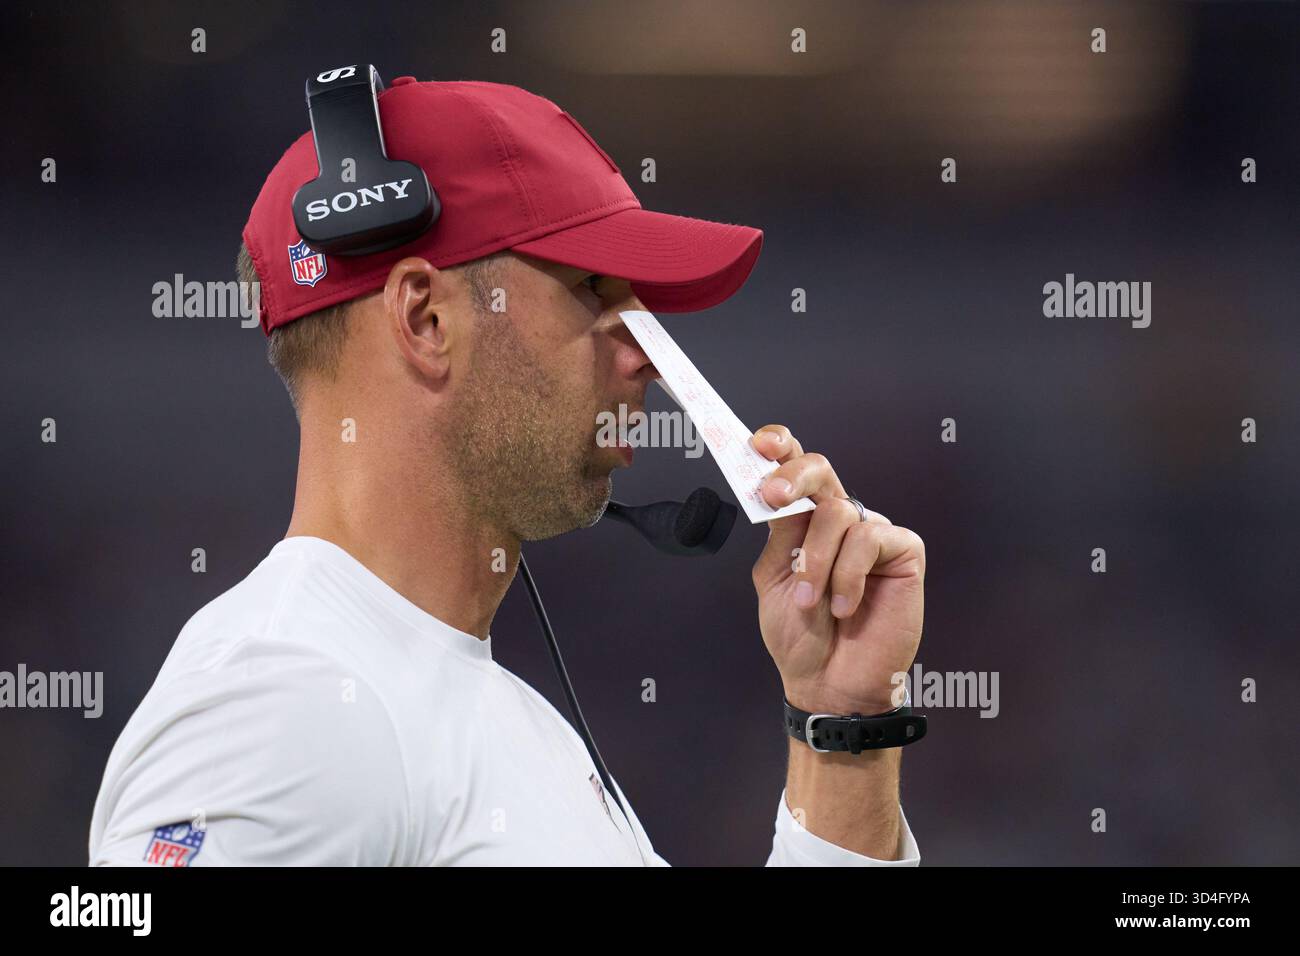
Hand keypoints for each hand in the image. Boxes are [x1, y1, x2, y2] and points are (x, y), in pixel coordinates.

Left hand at [750, 425, 923, 715]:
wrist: (830, 683)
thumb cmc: (801, 636)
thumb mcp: (774, 578)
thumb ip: (779, 534)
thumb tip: (773, 491)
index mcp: (804, 521)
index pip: (793, 471)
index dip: (779, 447)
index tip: (757, 444)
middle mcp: (839, 519)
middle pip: (820, 471)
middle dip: (792, 477)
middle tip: (772, 498)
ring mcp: (872, 532)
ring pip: (839, 512)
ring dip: (816, 561)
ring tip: (811, 601)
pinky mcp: (903, 550)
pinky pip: (869, 539)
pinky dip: (848, 575)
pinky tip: (847, 606)